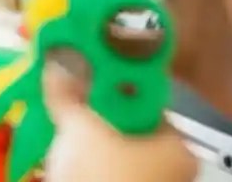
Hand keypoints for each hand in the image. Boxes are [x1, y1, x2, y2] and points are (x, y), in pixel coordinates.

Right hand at [43, 62, 196, 181]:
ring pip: (113, 153)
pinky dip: (83, 162)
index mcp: (177, 146)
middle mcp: (172, 169)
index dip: (111, 82)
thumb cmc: (99, 177)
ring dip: (85, 137)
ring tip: (55, 118)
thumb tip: (56, 62)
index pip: (145, 100)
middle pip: (127, 127)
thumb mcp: (80, 129)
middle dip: (93, 111)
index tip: (81, 71)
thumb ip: (68, 94)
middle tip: (63, 94)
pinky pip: (104, 172)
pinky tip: (59, 151)